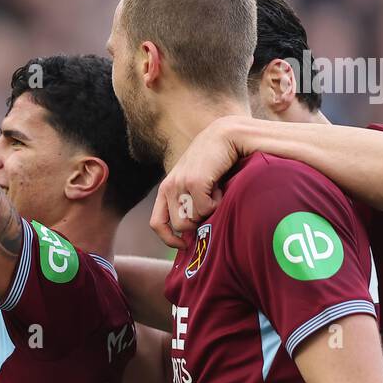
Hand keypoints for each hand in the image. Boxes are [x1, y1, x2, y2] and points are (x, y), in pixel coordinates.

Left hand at [150, 116, 240, 248]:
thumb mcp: (198, 185)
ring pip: (194, 219)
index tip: (185, 246)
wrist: (226, 136)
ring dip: (210, 210)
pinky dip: (218, 202)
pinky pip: (207, 210)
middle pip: (181, 226)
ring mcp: (180, 184)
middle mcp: (169, 187)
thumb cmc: (216, 164)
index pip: (156, 223)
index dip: (168, 239)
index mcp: (166, 190)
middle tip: (211, 204)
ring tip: (215, 190)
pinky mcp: (194, 182)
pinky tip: (220, 185)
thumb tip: (193, 237)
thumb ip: (191, 205)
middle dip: (199, 222)